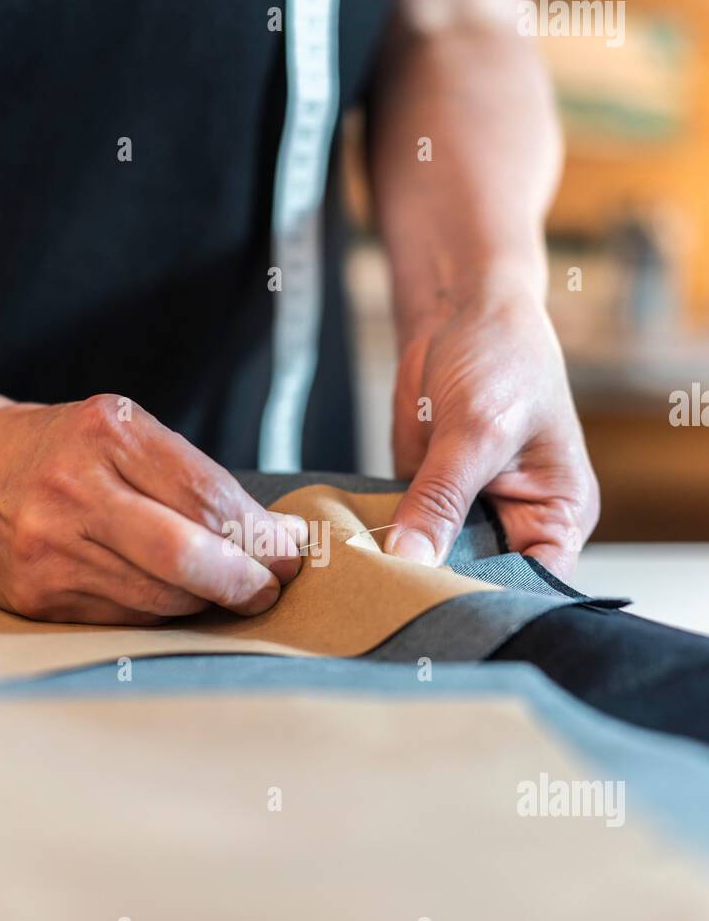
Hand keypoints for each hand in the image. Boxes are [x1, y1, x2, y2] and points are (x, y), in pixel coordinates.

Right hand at [0, 395, 304, 623]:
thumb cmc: (68, 451)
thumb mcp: (127, 434)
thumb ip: (197, 480)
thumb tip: (280, 538)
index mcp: (107, 433)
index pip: (207, 497)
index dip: (260, 535)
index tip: (290, 551)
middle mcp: (72, 489)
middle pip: (184, 555)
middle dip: (242, 580)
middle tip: (267, 588)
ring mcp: (48, 546)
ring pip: (159, 598)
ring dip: (205, 601)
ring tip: (222, 590)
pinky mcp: (35, 595)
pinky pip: (124, 619)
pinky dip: (161, 613)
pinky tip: (169, 597)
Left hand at [386, 283, 598, 578]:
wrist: (460, 310)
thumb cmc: (500, 357)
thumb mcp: (475, 430)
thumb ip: (441, 498)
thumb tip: (411, 559)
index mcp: (559, 514)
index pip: (535, 583)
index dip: (493, 600)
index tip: (442, 610)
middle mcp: (520, 523)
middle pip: (483, 582)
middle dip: (443, 590)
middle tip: (396, 605)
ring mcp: (472, 514)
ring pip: (439, 564)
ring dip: (408, 570)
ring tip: (373, 587)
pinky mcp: (430, 501)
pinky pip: (407, 536)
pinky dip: (385, 544)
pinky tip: (359, 557)